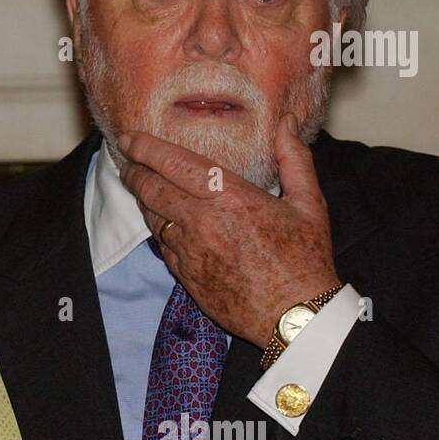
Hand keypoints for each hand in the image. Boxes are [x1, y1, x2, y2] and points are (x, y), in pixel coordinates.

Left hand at [117, 114, 341, 347]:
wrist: (295, 317)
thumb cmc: (305, 259)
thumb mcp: (309, 203)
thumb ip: (293, 158)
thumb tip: (286, 122)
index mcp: (229, 196)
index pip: (173, 163)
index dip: (145, 148)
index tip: (129, 138)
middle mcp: (201, 220)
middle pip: (150, 188)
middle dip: (135, 171)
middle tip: (129, 161)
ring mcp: (189, 249)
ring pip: (151, 216)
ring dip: (142, 198)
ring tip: (140, 185)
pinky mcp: (184, 274)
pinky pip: (161, 244)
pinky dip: (157, 227)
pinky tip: (160, 220)